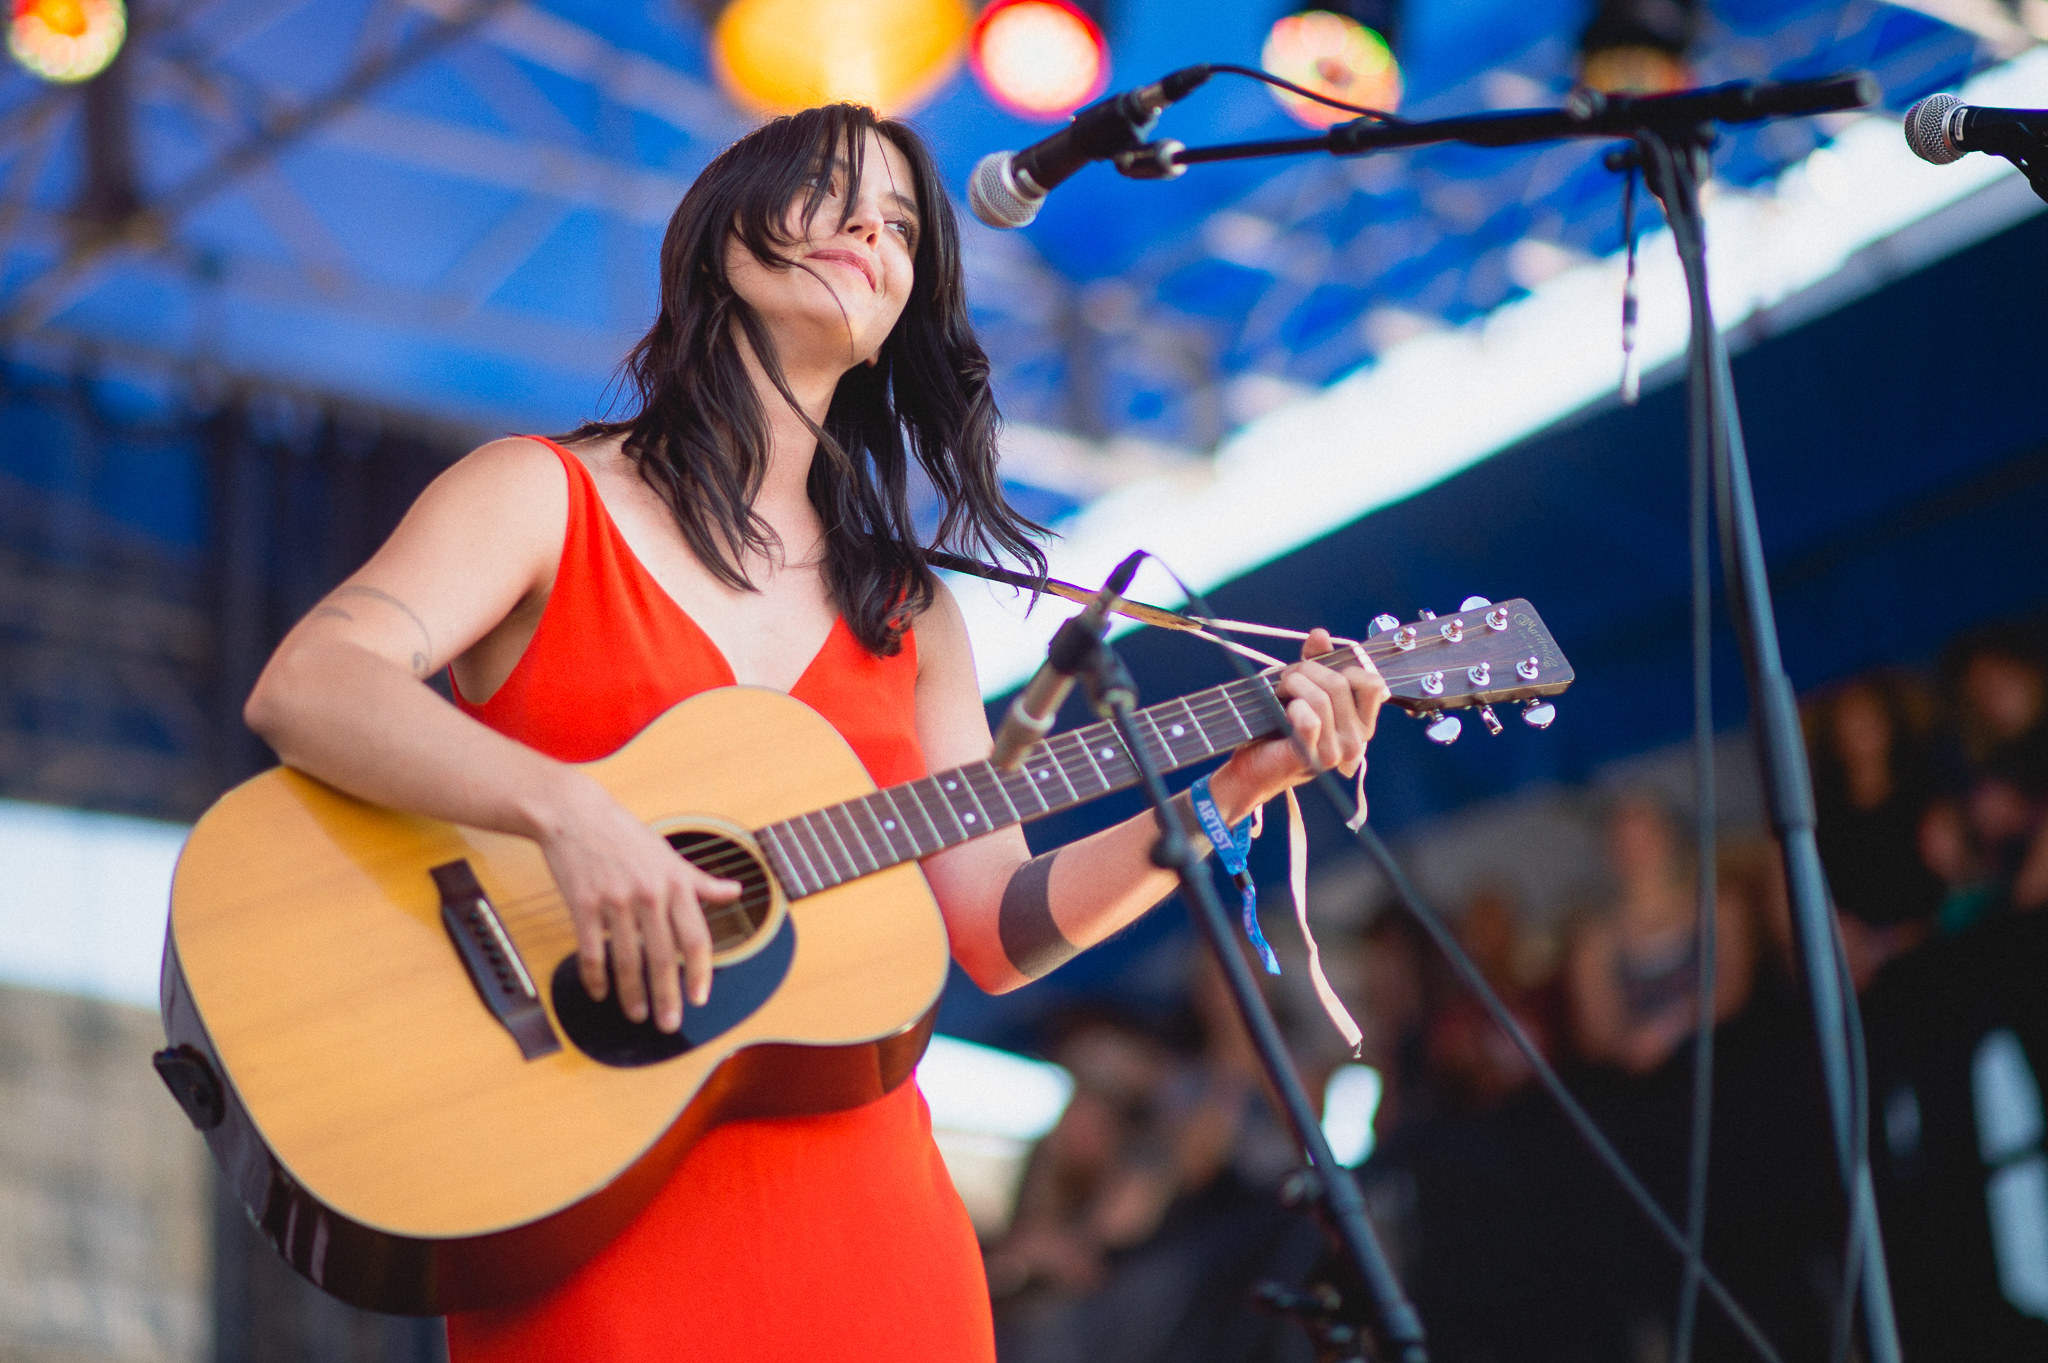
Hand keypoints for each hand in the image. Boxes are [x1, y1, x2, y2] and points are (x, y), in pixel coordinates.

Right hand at [533, 772, 740, 1031]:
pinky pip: (591, 950)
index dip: (700, 972)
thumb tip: (734, 892)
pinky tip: (601, 993)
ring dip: (632, 993)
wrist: (576, 813)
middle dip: (667, 995)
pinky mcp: (583, 904)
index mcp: (675, 883)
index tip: (700, 997)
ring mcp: (615, 900)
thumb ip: (700, 881)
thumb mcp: (670, 855)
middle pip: (663, 956)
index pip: (696, 938)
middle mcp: (650, 894)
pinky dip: (596, 977)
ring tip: (638, 1014)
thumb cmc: (626, 835)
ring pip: (627, 959)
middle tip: (669, 1023)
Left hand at [1207, 628, 1388, 822]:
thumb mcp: (1303, 687)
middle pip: (1340, 682)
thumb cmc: (1280, 726)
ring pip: (1323, 698)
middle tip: (1285, 680)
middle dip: (1306, 671)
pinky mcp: (1314, 758)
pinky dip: (1292, 708)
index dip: (1342, 665)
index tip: (1315, 669)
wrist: (1253, 765)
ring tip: (1279, 692)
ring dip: (1293, 686)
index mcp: (1362, 723)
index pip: (1372, 682)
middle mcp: (1357, 740)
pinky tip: (1284, 713)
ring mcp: (1338, 753)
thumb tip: (1320, 634)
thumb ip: (1316, 661)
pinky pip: (1310, 719)